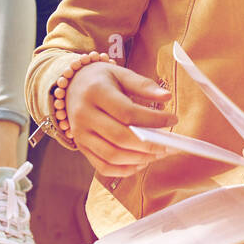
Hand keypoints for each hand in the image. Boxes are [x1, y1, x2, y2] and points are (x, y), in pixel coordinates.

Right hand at [62, 62, 174, 178]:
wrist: (71, 87)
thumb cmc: (101, 80)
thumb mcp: (121, 73)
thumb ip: (143, 85)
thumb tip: (167, 96)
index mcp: (95, 92)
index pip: (127, 112)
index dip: (153, 119)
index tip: (173, 119)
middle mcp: (84, 115)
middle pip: (120, 137)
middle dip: (149, 144)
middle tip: (169, 144)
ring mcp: (80, 134)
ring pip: (112, 156)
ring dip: (140, 159)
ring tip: (158, 153)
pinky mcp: (82, 148)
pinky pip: (104, 167)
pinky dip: (125, 169)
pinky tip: (141, 161)